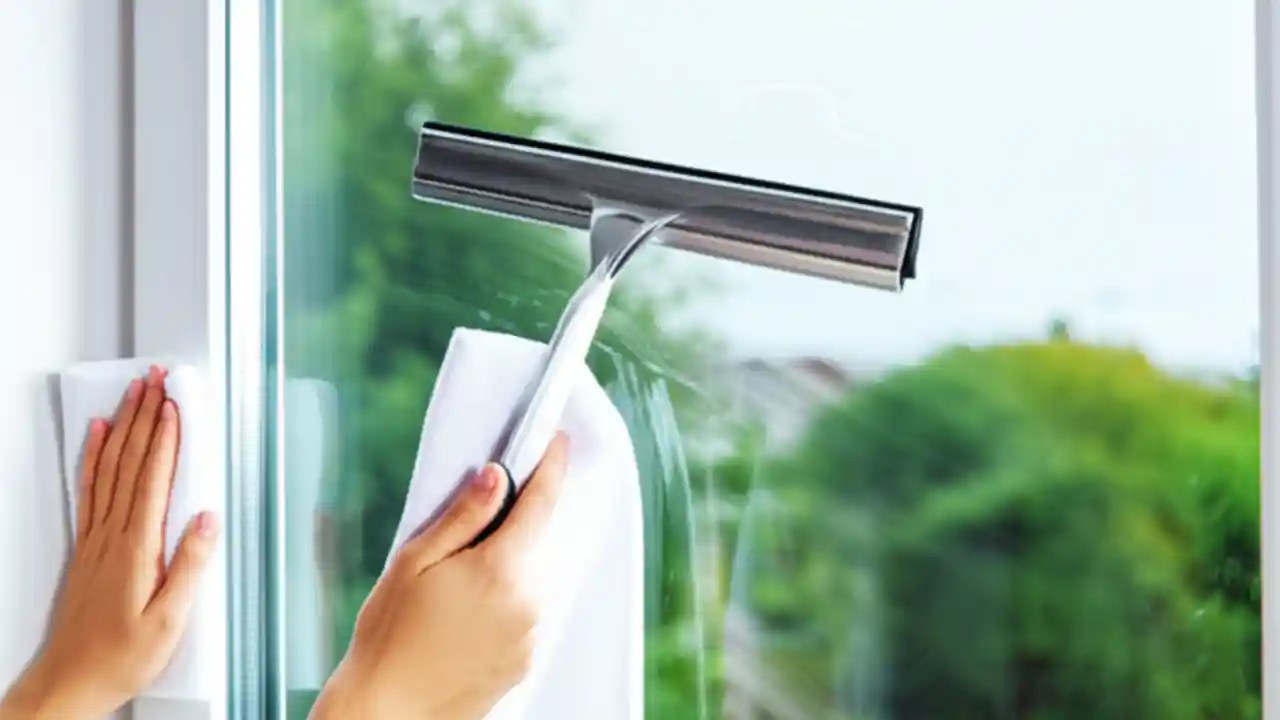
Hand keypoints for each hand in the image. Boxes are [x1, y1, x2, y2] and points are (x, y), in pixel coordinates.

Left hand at [0, 366, 220, 719]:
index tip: (175, 404)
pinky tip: (97, 435)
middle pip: (130, 462)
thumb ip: (189, 568)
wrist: (72, 681)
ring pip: (110, 467)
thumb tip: (207, 520)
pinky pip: (89, 489)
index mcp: (136, 549)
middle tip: (155, 379)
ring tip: (134, 393)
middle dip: (144, 416)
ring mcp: (96, 538)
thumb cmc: (123, 657)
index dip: (166, 438)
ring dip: (122, 425)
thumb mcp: (169, 622)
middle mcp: (112, 536)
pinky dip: (93, 456)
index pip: (153, 480)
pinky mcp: (88, 547)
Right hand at [311, 434, 569, 719]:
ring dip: (508, 566)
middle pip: (535, 541)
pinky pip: (525, 614)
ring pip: (530, 579)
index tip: (558, 439)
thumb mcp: (415, 561)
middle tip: (477, 521)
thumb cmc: (389, 636)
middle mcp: (529, 602)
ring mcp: (531, 636)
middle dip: (514, 522)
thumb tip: (498, 475)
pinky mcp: (525, 661)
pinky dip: (506, 601)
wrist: (388, 713)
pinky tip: (465, 614)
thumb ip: (463, 516)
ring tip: (457, 583)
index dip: (551, 465)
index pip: (541, 502)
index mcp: (502, 570)